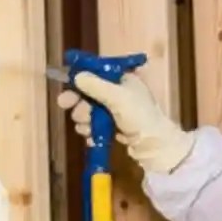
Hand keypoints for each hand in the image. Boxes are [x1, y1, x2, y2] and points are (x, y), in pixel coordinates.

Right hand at [56, 71, 194, 173]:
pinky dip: (91, 131)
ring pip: (90, 111)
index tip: (66, 89)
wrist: (155, 147)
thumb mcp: (118, 97)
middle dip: (80, 104)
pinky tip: (91, 137)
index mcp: (123, 79)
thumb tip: (77, 76)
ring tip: (88, 129)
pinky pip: (95, 125)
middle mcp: (119, 92)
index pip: (97, 73)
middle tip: (71, 112)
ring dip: (84, 120)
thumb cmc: (140, 117)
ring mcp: (117, 111)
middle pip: (89, 93)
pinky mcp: (115, 127)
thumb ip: (96, 86)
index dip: (80, 80)